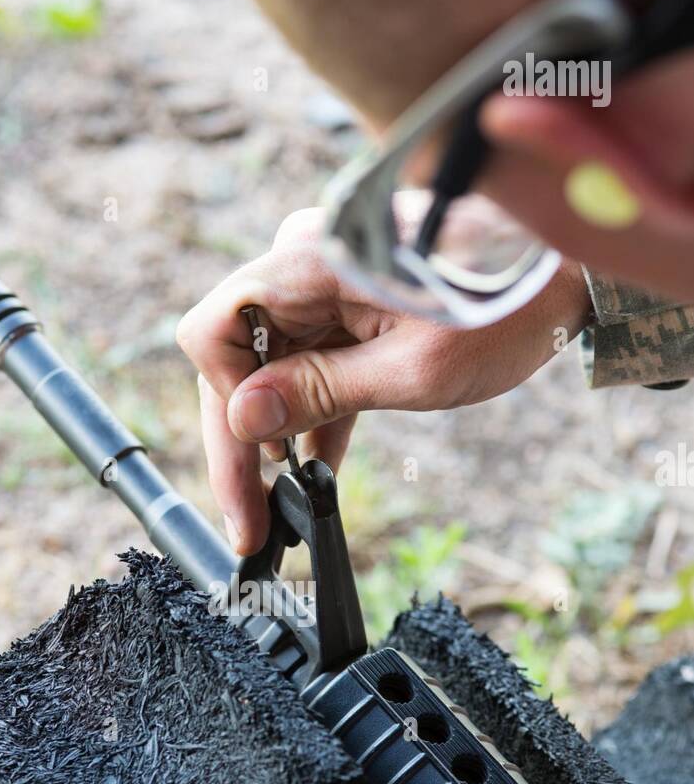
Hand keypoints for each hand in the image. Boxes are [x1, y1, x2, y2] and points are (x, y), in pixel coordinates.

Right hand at [176, 207, 590, 554]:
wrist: (567, 268)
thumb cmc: (505, 308)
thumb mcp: (412, 369)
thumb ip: (320, 391)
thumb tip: (243, 418)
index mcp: (310, 262)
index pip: (215, 329)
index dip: (223, 401)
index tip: (254, 462)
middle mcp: (305, 262)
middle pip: (234, 357)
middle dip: (238, 441)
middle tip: (249, 522)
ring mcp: (325, 280)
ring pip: (267, 365)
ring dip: (271, 434)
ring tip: (276, 511)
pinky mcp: (349, 300)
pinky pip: (306, 359)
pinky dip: (308, 412)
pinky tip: (310, 471)